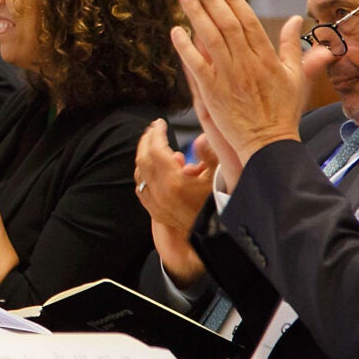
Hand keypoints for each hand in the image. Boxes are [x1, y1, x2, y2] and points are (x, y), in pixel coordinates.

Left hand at [137, 119, 212, 287]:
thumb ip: (209, 155)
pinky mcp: (156, 212)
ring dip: (142, 157)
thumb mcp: (219, 178)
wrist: (215, 236)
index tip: (160, 122)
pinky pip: (141, 190)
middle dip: (146, 141)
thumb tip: (200, 138)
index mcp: (173, 182)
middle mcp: (160, 193)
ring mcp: (156, 204)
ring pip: (139, 175)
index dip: (157, 133)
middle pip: (143, 159)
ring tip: (151, 145)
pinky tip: (149, 170)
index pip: (156, 149)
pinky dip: (142, 175)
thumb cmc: (218, 206)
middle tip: (152, 129)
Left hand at [169, 0, 303, 168]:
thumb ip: (293, 47)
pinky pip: (196, 65)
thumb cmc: (283, 112)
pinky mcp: (212, 93)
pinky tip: (175, 31)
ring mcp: (228, 77)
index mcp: (266, 57)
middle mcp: (246, 63)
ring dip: (196, 14)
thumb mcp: (296, 77)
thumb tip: (295, 19)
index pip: (247, 20)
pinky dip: (185, 47)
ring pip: (210, 38)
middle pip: (225, 23)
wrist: (269, 144)